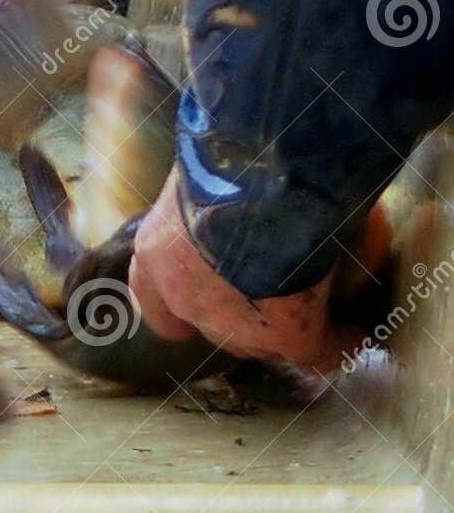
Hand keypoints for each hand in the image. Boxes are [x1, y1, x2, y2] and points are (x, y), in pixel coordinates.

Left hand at [128, 170, 357, 373]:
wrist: (263, 179)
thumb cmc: (229, 161)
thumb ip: (210, 194)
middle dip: (236, 314)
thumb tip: (230, 180)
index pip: (155, 296)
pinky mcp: (286, 334)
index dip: (178, 299)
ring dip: (283, 330)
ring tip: (318, 316)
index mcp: (157, 255)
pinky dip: (338, 343)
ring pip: (260, 344)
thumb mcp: (201, 178)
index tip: (196, 296)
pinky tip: (356, 333)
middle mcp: (185, 298)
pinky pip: (317, 351)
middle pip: (212, 324)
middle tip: (269, 294)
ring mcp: (234, 324)